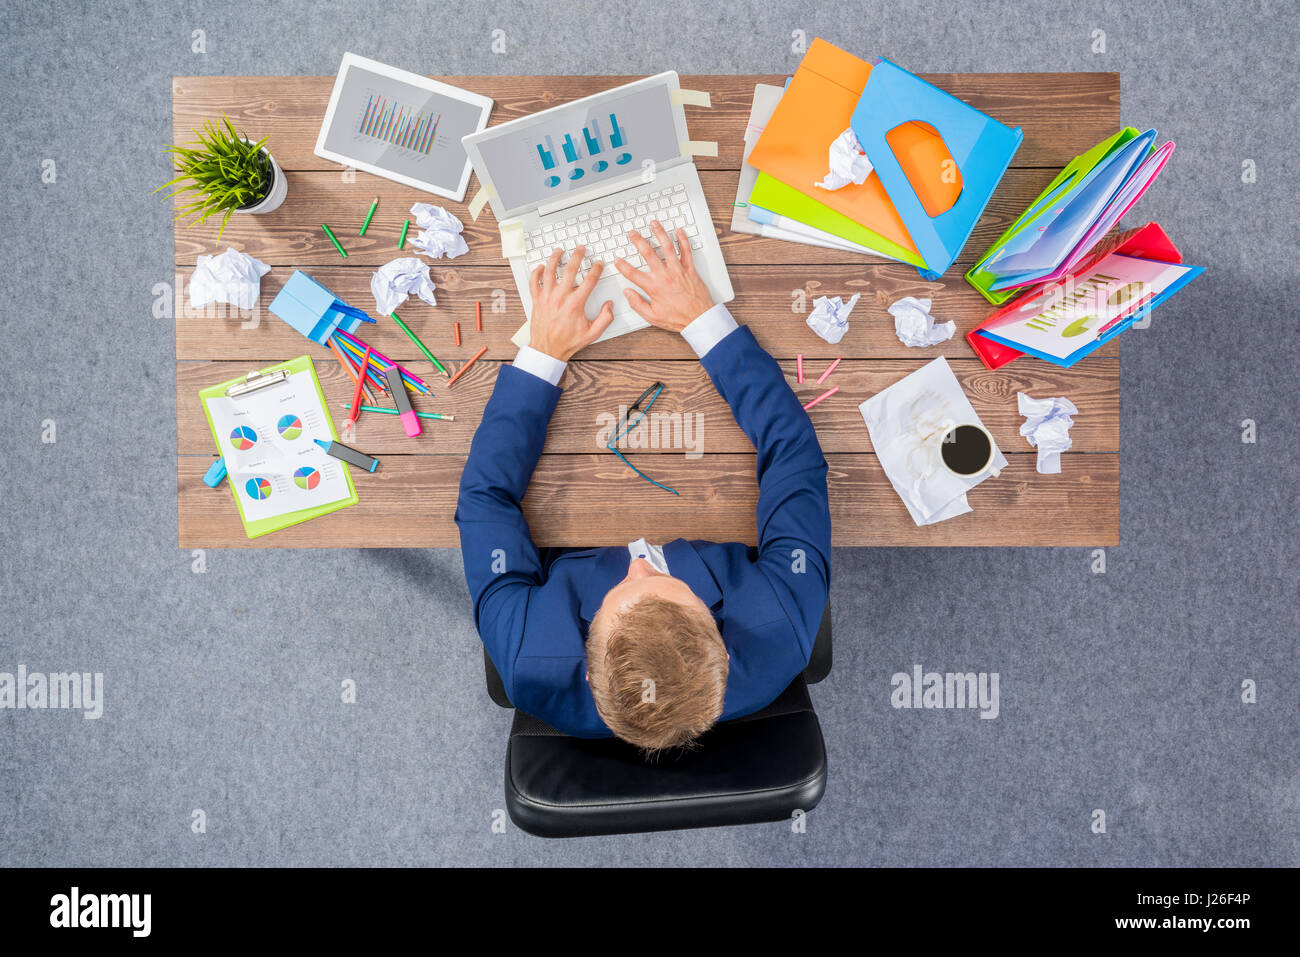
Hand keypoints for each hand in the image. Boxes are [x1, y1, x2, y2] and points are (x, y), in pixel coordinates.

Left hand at [528, 246, 614, 361]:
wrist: (547, 350)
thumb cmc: (567, 342)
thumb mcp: (592, 333)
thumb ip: (605, 319)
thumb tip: (609, 305)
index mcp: (575, 304)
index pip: (589, 280)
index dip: (597, 269)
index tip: (599, 264)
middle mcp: (560, 297)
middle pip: (569, 269)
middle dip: (577, 256)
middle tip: (580, 249)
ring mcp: (547, 297)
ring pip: (549, 271)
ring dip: (554, 258)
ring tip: (559, 250)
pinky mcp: (536, 300)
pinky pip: (534, 282)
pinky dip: (536, 272)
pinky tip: (540, 266)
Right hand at [613, 220, 714, 331]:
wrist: (699, 318)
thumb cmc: (678, 318)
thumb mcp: (652, 316)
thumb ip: (637, 304)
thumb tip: (628, 294)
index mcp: (653, 287)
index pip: (632, 273)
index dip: (622, 265)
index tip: (617, 259)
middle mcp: (664, 275)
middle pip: (648, 253)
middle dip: (638, 240)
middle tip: (632, 233)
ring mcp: (678, 270)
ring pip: (667, 246)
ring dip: (659, 233)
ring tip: (653, 223)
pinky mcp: (689, 269)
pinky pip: (686, 250)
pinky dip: (683, 239)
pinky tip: (679, 231)